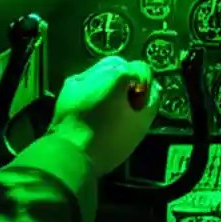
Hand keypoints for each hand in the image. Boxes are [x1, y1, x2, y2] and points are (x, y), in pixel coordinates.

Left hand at [47, 56, 160, 175]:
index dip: (147, 84)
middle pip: (120, 65)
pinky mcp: (66, 90)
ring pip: (101, 71)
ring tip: (112, 105)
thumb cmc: (108, 141)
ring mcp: (79, 79)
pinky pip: (86, 82)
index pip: (141, 68)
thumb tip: (154, 88)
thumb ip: (152, 101)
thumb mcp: (140, 125)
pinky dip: (94, 89)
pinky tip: (95, 107)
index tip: (144, 102)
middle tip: (130, 101)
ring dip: (110, 82)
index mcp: (117, 76)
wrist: (69, 156)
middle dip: (128, 79)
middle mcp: (97, 71)